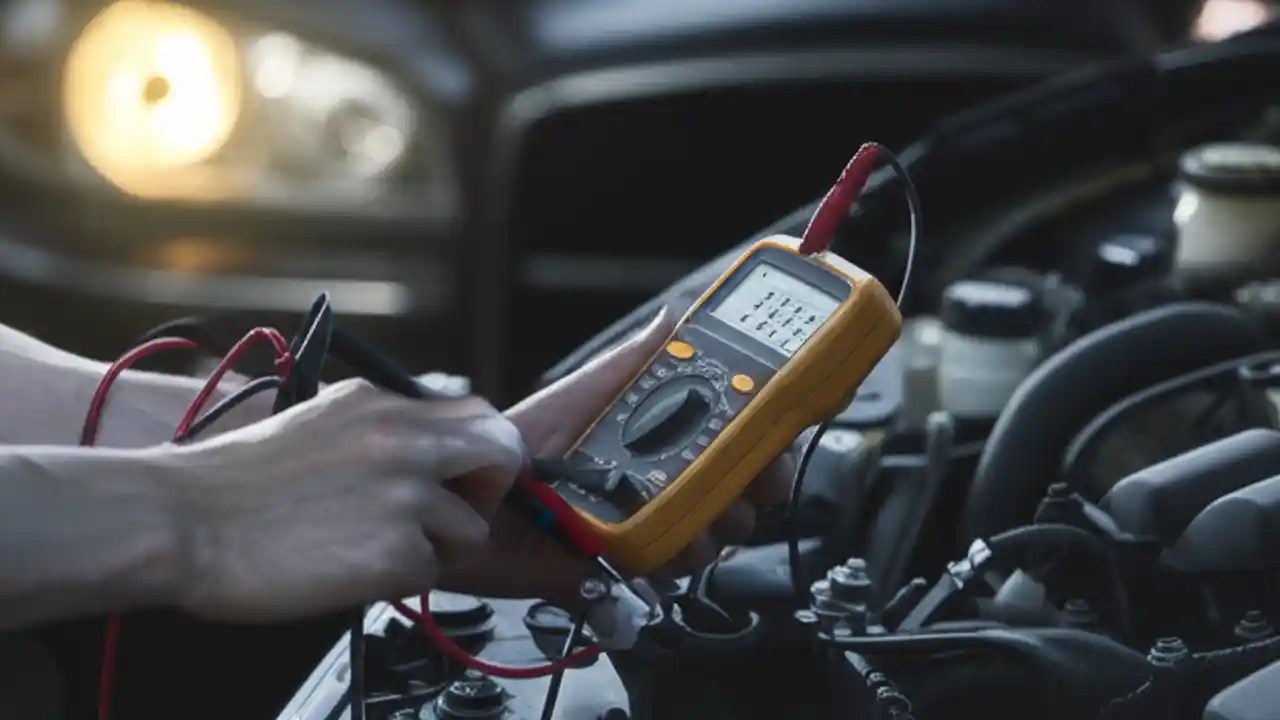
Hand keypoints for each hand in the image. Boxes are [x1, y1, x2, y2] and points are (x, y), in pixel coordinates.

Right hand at [164, 378, 522, 621]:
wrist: (181, 521)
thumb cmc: (233, 482)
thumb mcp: (318, 422)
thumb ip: (377, 429)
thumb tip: (422, 446)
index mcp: (382, 405)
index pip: (478, 413)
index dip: (483, 448)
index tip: (471, 473)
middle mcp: (405, 442)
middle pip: (504, 454)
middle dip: (489, 488)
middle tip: (452, 512)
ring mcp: (406, 497)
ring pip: (471, 527)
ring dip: (435, 544)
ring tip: (374, 547)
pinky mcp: (397, 552)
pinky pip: (430, 573)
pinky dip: (398, 579)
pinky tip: (350, 568)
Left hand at [438, 308, 793, 605]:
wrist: (473, 498)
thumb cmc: (521, 438)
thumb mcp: (581, 391)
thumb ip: (629, 361)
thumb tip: (671, 319)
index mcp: (658, 434)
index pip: (731, 435)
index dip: (763, 439)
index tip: (777, 436)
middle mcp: (662, 479)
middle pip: (737, 488)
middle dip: (756, 487)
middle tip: (755, 482)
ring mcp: (648, 521)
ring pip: (716, 531)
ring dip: (721, 525)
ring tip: (700, 514)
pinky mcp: (628, 561)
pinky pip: (674, 567)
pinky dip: (681, 558)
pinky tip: (668, 543)